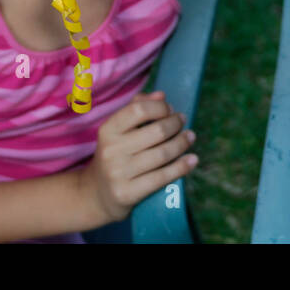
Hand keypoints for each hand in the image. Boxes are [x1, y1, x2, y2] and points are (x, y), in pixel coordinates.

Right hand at [80, 91, 196, 225]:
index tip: (170, 110)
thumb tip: (161, 95)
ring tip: (190, 137)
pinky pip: (162, 177)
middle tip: (183, 122)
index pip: (139, 110)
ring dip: (182, 143)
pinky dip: (182, 167)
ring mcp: (119, 174)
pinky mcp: (127, 193)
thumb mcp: (117, 132)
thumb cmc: (114, 155)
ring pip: (163, 154)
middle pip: (157, 132)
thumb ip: (137, 108)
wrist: (96, 194)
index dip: (160, 108)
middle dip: (175, 124)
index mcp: (108, 130)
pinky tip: (192, 159)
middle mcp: (111, 151)